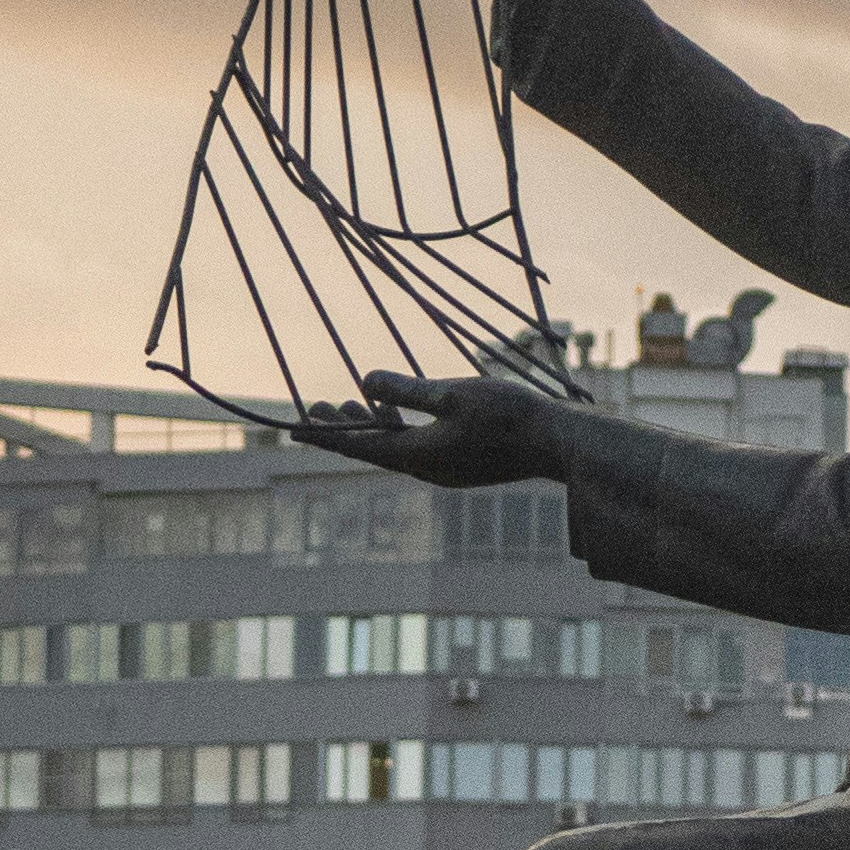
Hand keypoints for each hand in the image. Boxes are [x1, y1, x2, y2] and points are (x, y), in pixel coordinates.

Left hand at [284, 371, 563, 490]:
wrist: (555, 443)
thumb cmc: (507, 416)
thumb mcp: (452, 395)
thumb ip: (407, 390)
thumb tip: (364, 381)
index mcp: (418, 456)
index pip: (359, 445)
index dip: (324, 433)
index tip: (294, 424)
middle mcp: (427, 468)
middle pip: (372, 448)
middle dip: (342, 427)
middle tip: (314, 406)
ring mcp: (446, 468)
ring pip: (396, 446)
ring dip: (372, 425)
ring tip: (348, 404)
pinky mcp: (463, 462)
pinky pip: (419, 445)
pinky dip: (401, 427)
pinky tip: (399, 409)